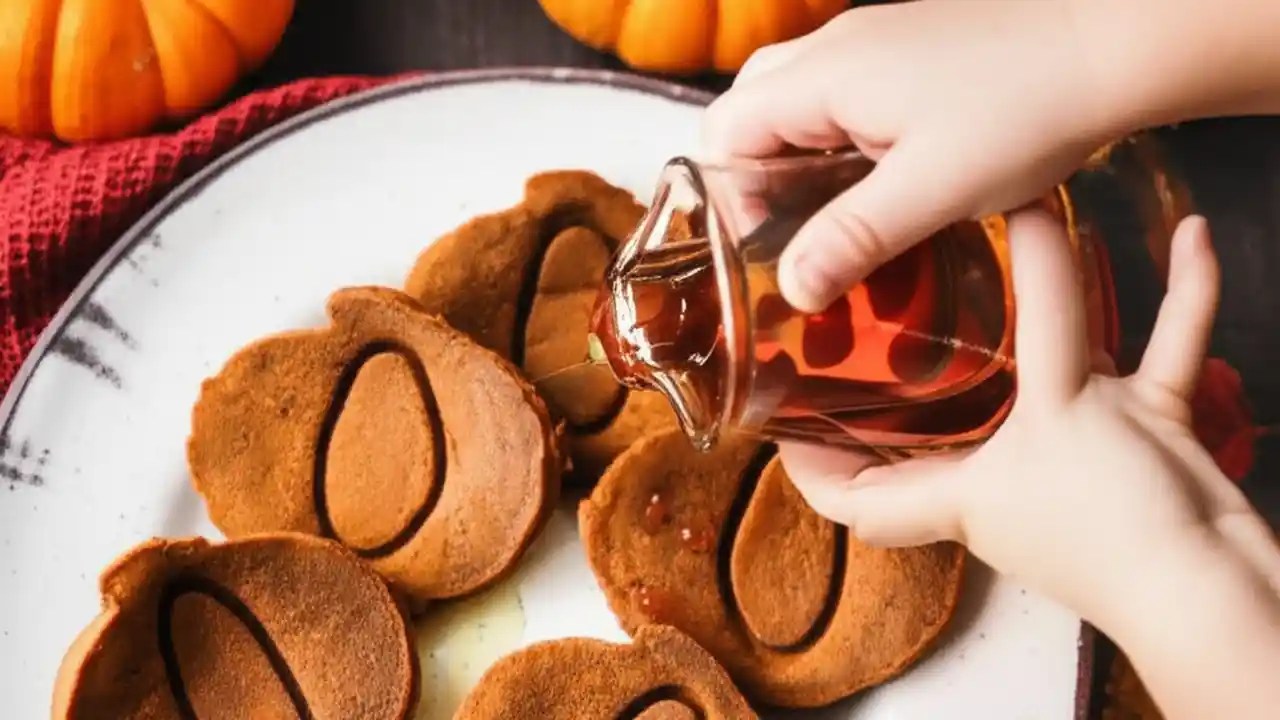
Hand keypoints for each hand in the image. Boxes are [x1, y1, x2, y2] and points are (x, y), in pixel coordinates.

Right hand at [702, 1, 1127, 312]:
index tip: (779, 251)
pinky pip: (839, 96)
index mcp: (823, 76)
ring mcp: (871, 43)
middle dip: (755, 177)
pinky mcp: (906, 49)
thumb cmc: (1026, 109)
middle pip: (747, 112)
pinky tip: (883, 178)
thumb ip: (853, 239)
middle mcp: (834, 48)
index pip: (724, 132)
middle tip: (797, 235)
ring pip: (793, 103)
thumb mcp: (934, 190)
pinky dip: (837, 140)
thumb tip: (791, 290)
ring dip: (798, 160)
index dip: (732, 198)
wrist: (1112, 41)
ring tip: (839, 215)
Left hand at [783, 209, 1279, 719]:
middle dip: (909, 379)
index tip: (779, 412)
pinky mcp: (1144, 436)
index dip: (806, 467)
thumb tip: (1027, 209)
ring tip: (1013, 251)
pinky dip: (1177, 302)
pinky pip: (1153, 356)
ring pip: (1049, 376)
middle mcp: (1004, 478)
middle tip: (884, 302)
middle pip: (935, 429)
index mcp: (955, 495)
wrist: (1220, 582)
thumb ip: (1044, 307)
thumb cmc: (1117, 522)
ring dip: (1045, 318)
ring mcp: (1075, 457)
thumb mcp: (1061, 400)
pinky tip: (1191, 240)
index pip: (847, 500)